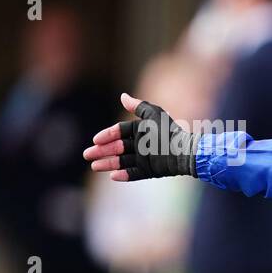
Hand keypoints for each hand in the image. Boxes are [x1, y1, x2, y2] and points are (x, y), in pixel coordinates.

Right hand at [84, 92, 198, 180]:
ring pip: (122, 161)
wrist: (184, 151)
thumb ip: (139, 106)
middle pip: (117, 148)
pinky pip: (135, 174)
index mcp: (141, 130)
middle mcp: (141, 145)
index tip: (95, 139)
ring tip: (94, 166)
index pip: (119, 131)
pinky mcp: (151, 170)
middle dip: (101, 151)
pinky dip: (124, 175)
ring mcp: (145, 158)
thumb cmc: (169, 132)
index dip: (107, 135)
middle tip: (87, 154)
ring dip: (108, 164)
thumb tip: (122, 96)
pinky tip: (112, 176)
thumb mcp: (154, 116)